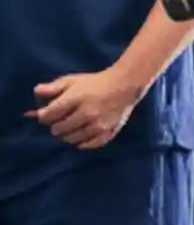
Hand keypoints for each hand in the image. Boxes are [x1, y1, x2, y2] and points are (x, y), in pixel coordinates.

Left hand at [26, 67, 146, 149]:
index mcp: (77, 98)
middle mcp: (87, 113)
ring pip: (71, 139)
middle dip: (56, 125)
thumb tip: (36, 91)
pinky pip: (88, 145)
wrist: (126, 85)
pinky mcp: (108, 133)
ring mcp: (99, 125)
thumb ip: (54, 87)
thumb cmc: (96, 82)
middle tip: (62, 119)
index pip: (48, 115)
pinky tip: (82, 134)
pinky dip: (82, 142)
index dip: (44, 115)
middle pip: (57, 130)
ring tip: (72, 126)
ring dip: (68, 134)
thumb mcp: (73, 80)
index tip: (49, 112)